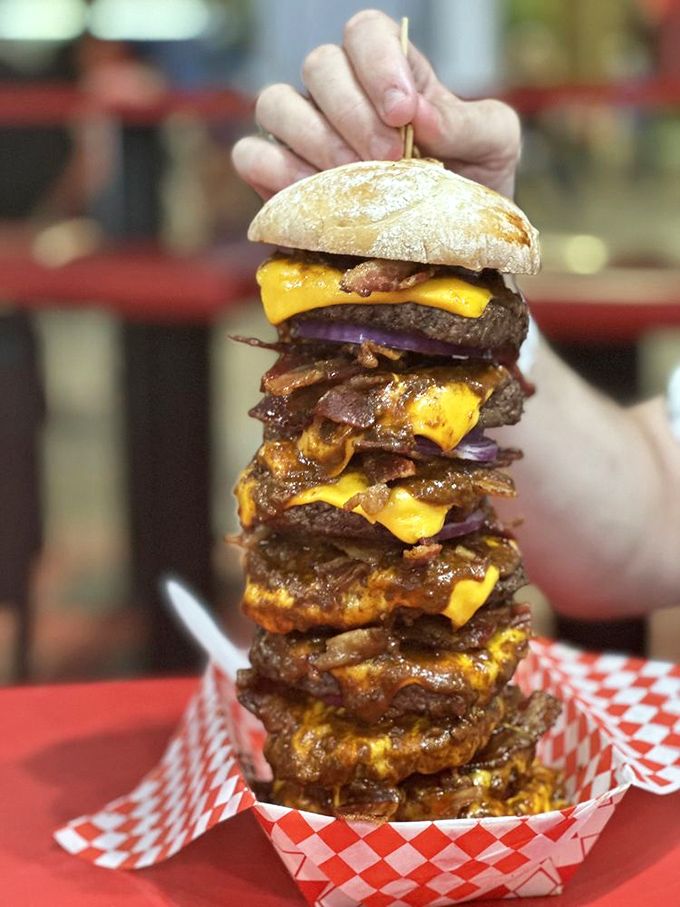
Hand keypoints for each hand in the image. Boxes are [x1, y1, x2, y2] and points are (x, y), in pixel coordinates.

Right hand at [232, 8, 520, 199]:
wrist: (454, 247)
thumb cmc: (473, 186)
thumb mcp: (494, 146)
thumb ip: (469, 121)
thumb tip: (420, 115)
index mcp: (390, 73)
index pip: (365, 33)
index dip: (378, 64)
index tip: (403, 113)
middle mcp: (339, 95)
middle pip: (319, 66)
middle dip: (354, 114)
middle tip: (388, 159)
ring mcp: (303, 134)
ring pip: (276, 104)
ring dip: (316, 142)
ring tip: (354, 181)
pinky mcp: (279, 179)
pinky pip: (252, 157)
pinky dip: (276, 174)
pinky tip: (315, 198)